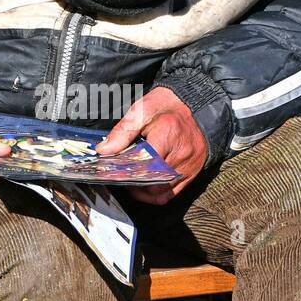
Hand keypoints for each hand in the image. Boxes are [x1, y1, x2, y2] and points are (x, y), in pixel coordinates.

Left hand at [97, 87, 207, 203]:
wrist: (196, 106)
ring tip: (130, 180)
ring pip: (160, 191)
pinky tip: (144, 187)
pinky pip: (171, 194)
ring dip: (142, 191)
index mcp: (167, 133)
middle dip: (132, 182)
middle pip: (150, 180)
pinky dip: (155, 194)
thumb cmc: (168, 106)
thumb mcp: (142, 110)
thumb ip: (123, 131)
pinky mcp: (192, 173)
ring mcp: (188, 165)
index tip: (111, 171)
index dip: (124, 170)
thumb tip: (104, 150)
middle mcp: (181, 153)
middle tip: (119, 176)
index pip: (142, 162)